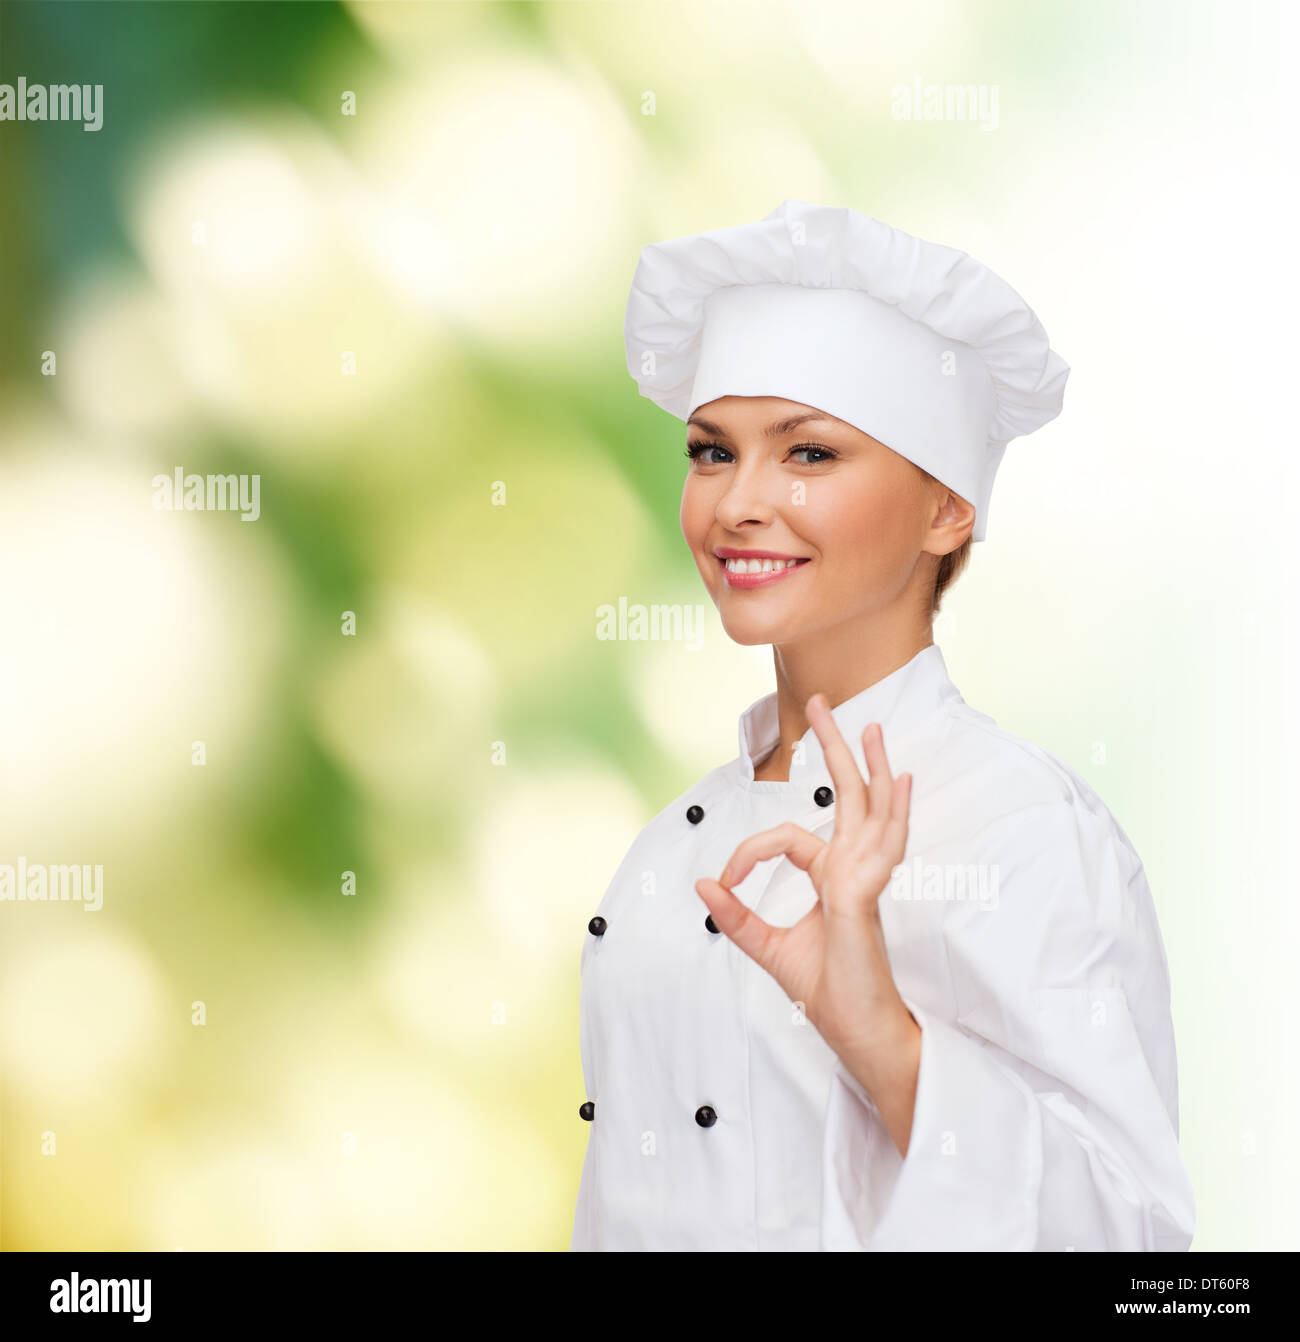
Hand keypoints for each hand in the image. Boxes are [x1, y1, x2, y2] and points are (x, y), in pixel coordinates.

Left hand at [694, 694, 914, 1061]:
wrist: (861, 1036)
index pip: (789, 839)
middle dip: (836, 750)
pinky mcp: (865, 901)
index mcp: (832, 878)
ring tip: (870, 726)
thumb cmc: (830, 993)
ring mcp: (864, 883)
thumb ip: (738, 918)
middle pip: (848, 798)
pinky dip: (891, 814)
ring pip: (868, 812)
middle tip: (825, 702)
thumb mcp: (769, 950)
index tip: (722, 882)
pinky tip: (898, 781)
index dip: (747, 853)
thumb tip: (701, 884)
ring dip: (869, 766)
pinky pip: (874, 852)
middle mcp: (853, 872)